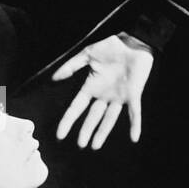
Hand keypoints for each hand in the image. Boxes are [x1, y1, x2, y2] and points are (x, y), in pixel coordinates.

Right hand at [51, 33, 152, 148]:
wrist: (133, 41)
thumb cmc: (111, 46)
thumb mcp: (87, 54)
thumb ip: (71, 66)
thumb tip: (54, 78)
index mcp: (92, 86)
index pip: (77, 107)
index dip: (69, 120)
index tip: (60, 134)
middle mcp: (104, 95)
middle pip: (93, 117)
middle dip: (86, 131)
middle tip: (81, 145)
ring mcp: (119, 96)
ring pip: (110, 118)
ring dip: (103, 132)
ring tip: (95, 146)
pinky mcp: (133, 94)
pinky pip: (134, 112)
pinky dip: (135, 124)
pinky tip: (134, 137)